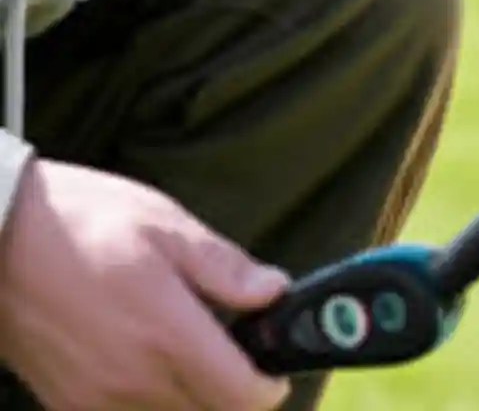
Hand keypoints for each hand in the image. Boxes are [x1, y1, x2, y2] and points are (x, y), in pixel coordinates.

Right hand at [0, 158, 291, 409]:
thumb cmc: (80, 222)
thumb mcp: (167, 227)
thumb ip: (226, 270)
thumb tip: (274, 291)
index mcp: (168, 335)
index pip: (243, 397)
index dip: (268, 386)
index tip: (271, 370)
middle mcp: (134, 379)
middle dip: (234, 392)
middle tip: (234, 355)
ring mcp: (97, 398)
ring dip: (192, 399)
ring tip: (188, 354)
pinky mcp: (67, 403)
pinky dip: (149, 401)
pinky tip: (147, 363)